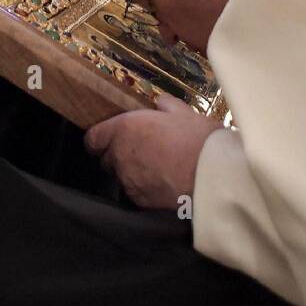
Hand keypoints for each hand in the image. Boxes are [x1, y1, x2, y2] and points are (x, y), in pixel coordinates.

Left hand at [85, 96, 220, 208]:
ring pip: (121, 178)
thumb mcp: (184, 113)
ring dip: (133, 173)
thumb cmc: (198, 139)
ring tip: (157, 169)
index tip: (111, 138)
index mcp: (124, 129)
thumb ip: (166, 106)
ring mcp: (128, 181)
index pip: (92, 139)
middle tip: (142, 151)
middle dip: (119, 156)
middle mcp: (120, 156)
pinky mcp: (140, 202)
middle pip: (106, 160)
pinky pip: (135, 193)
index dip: (101, 138)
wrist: (212, 176)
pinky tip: (163, 184)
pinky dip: (145, 189)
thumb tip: (160, 103)